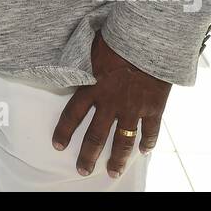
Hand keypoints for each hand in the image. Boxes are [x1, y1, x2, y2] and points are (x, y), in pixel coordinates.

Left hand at [53, 31, 171, 178]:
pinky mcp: (153, 108)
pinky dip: (148, 142)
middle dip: (88, 156)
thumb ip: (82, 60)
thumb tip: (68, 60)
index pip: (72, 115)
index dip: (64, 132)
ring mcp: (132, 108)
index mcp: (92, 87)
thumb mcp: (92, 46)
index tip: (57, 145)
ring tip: (113, 172)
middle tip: (82, 170)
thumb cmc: (118, 38)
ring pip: (122, 142)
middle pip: (96, 136)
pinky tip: (144, 151)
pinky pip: (150, 131)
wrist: (149, 38)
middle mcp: (110, 103)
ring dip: (117, 159)